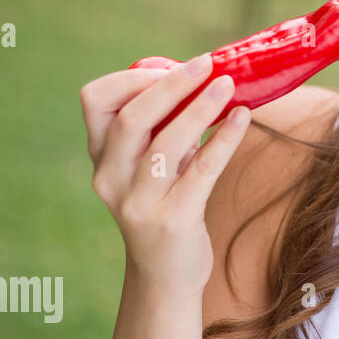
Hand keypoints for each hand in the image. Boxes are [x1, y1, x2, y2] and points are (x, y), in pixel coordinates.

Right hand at [79, 53, 251, 298]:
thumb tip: (200, 76)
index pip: (95, 101)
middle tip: (206, 64)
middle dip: (170, 85)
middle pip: (130, 118)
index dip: (132, 79)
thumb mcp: (153, 165)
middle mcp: (110, 177)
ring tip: (228, 85)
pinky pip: (201, 170)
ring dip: (200, 108)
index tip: (170, 67)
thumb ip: (163, 127)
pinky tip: (243, 118)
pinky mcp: (171, 220)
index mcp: (102, 156)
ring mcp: (138, 202)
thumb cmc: (167, 205)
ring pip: (165, 143)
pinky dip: (224, 139)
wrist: (166, 274)